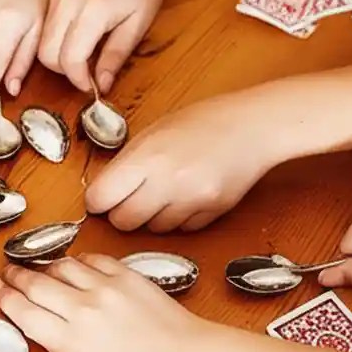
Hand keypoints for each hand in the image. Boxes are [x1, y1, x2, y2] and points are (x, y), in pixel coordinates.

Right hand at [0, 255, 226, 351]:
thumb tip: (40, 331)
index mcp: (71, 340)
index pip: (24, 311)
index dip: (6, 299)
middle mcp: (84, 309)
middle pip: (36, 283)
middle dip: (17, 277)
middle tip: (8, 274)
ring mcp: (106, 287)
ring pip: (60, 265)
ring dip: (44, 267)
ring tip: (38, 271)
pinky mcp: (126, 274)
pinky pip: (90, 259)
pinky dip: (76, 262)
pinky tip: (73, 269)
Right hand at [38, 0, 179, 94]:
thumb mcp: (137, 25)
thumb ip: (115, 57)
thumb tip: (101, 85)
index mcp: (92, 11)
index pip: (69, 59)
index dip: (79, 80)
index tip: (92, 86)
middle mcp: (68, 0)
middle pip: (47, 53)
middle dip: (64, 71)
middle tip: (87, 74)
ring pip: (42, 40)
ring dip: (58, 56)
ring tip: (84, 57)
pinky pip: (46, 24)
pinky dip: (56, 39)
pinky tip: (78, 39)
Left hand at [85, 97, 276, 231]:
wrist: (254, 127)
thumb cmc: (204, 121)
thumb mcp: (155, 131)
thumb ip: (127, 162)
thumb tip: (102, 191)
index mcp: (148, 156)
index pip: (101, 197)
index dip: (97, 200)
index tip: (100, 198)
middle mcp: (168, 182)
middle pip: (123, 221)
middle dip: (121, 213)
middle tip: (130, 198)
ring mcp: (192, 201)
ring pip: (152, 229)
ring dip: (152, 217)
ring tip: (166, 191)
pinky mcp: (212, 214)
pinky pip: (180, 230)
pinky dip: (178, 219)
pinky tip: (187, 195)